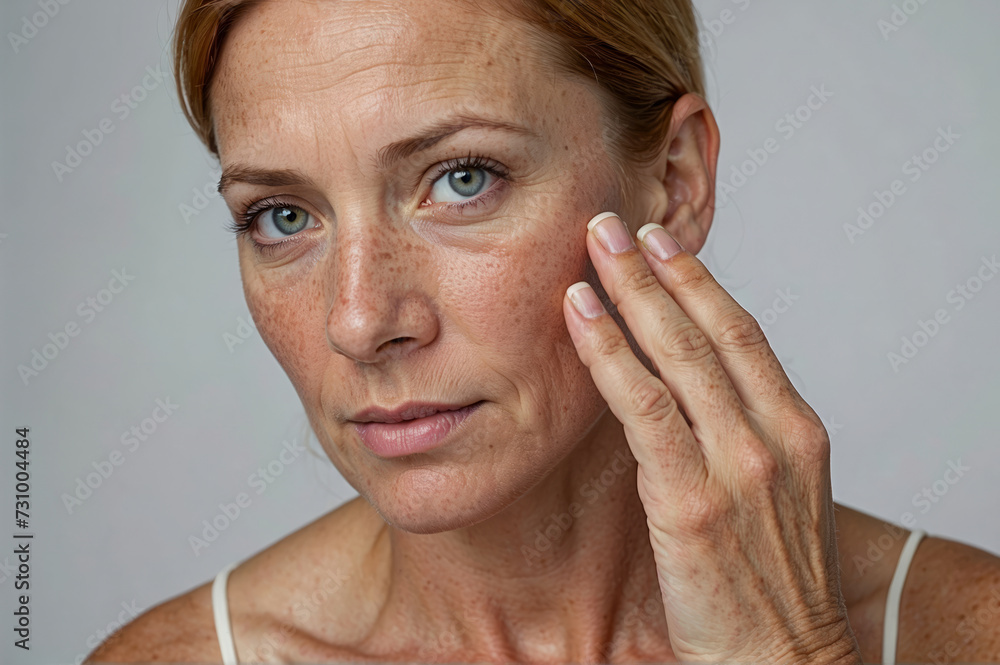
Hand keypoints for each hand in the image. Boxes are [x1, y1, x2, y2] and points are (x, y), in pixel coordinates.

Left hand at [562, 208, 862, 663]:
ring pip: (679, 355)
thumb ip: (736, 438)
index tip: (663, 243)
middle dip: (659, 268)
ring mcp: (738, 466)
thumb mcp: (772, 495)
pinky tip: (582, 316)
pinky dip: (611, 354)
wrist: (783, 661)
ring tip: (594, 245)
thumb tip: (682, 394)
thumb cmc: (771, 584)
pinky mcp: (694, 501)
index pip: (743, 334)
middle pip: (711, 328)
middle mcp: (775, 436)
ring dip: (631, 292)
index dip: (700, 281)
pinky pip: (645, 409)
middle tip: (617, 221)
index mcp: (796, 430)